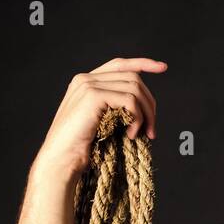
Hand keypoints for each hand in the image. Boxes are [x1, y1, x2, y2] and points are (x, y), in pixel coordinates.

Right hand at [32, 56, 166, 182]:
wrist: (61, 160)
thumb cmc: (80, 148)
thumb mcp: (101, 121)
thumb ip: (115, 107)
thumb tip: (145, 107)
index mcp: (85, 82)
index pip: (120, 64)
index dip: (142, 63)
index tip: (162, 67)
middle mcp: (85, 78)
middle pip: (132, 77)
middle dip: (149, 103)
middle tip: (152, 131)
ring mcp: (88, 85)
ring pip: (134, 88)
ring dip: (146, 114)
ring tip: (142, 134)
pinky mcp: (93, 95)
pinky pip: (129, 100)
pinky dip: (137, 118)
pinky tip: (131, 134)